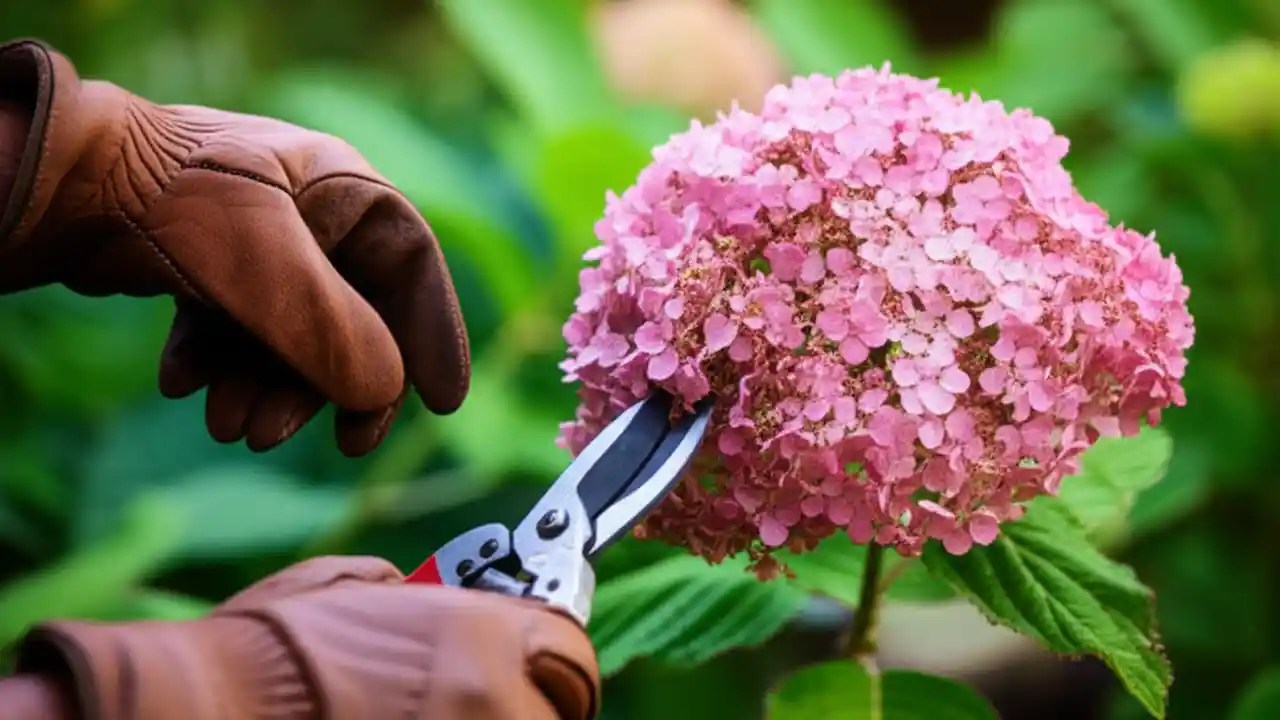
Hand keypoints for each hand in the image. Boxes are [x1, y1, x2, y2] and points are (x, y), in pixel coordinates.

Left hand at [0, 39, 468, 455]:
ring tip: (230, 428)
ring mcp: (258, 238)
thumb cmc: (169, 201)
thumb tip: (383, 393)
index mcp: (341, 186)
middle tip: (327, 444)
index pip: (411, 266)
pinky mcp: (207, 262)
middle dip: (330, 385)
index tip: (444, 404)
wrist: (54, 184)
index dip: (433, 336)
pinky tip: (184, 387)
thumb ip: (333, 331)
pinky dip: (220, 363)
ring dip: (268, 386)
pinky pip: (237, 327)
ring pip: (291, 330)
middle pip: (354, 313)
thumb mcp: (264, 266)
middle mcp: (308, 211)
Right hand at [11, 556, 599, 719]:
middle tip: (488, 698)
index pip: (572, 654)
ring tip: (433, 714)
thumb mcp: (355, 586)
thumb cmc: (269, 648)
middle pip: (561, 714)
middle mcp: (491, 706)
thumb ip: (423, 595)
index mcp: (482, 640)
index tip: (539, 661)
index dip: (554, 656)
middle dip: (533, 703)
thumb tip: (440, 595)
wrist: (202, 710)